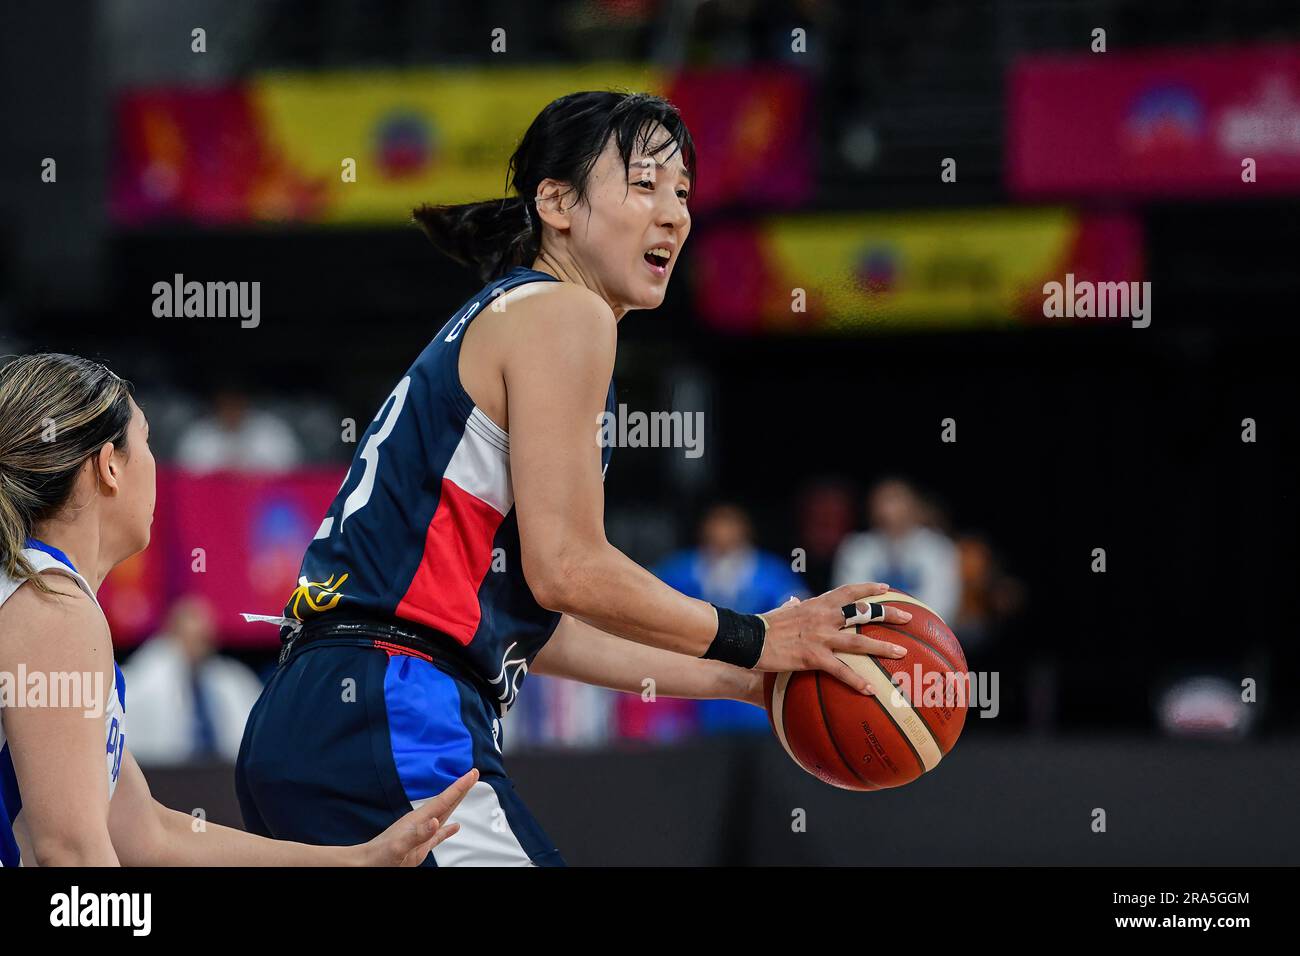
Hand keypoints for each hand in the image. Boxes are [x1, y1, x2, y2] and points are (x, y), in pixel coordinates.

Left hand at [354, 768, 477, 865]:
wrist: (366, 864)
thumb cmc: (378, 856)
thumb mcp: (398, 845)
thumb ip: (417, 834)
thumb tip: (435, 822)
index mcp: (419, 820)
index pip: (444, 800)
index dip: (460, 787)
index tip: (472, 774)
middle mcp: (422, 823)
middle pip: (446, 802)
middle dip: (460, 789)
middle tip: (473, 775)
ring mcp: (422, 834)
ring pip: (444, 815)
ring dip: (456, 803)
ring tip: (466, 792)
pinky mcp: (421, 846)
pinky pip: (439, 835)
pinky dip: (449, 829)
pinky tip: (455, 827)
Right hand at [755, 583, 912, 695]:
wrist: (747, 638)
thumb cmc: (761, 625)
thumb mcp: (780, 611)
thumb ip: (791, 605)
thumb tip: (793, 599)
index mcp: (816, 604)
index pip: (847, 591)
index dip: (868, 589)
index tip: (886, 589)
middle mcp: (822, 617)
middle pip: (862, 613)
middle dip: (888, 615)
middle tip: (908, 618)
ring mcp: (819, 637)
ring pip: (858, 641)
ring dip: (882, 648)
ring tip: (902, 655)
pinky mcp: (812, 657)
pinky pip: (840, 670)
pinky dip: (856, 680)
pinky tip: (870, 690)